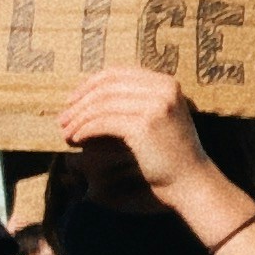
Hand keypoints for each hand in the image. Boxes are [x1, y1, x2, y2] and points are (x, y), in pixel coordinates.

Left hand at [58, 65, 218, 211]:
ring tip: (66, 132)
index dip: (90, 84)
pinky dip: (86, 130)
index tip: (73, 100)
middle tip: (63, 118)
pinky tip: (77, 139)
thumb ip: (136, 102)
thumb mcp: (159, 118)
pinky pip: (104, 122)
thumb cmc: (172, 155)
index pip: (118, 73)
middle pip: (107, 87)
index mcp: (166, 83)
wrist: (191, 181)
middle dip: (80, 102)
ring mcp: (155, 106)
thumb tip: (90, 98)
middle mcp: (162, 90)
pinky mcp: (144, 126)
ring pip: (103, 104)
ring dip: (79, 118)